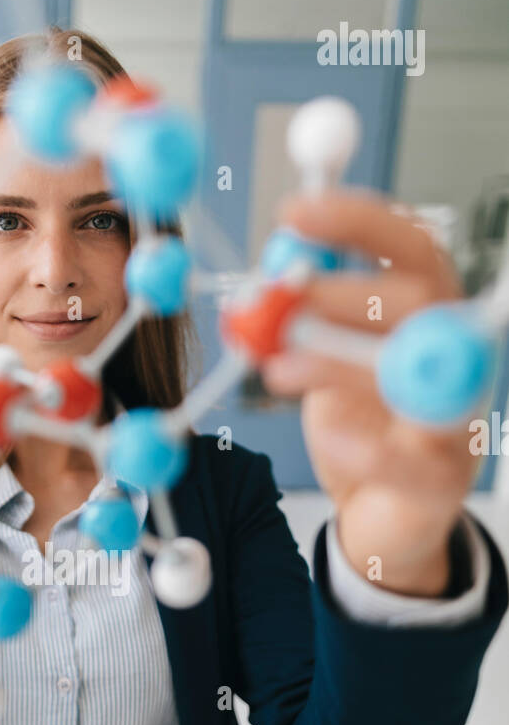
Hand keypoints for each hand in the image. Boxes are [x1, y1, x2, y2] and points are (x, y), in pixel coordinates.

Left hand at [262, 188, 477, 596]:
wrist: (378, 512)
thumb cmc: (358, 426)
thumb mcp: (322, 359)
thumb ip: (301, 318)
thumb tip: (269, 269)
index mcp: (429, 314)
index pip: (410, 246)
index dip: (355, 222)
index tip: (293, 212)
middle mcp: (453, 356)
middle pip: (418, 300)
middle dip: (343, 292)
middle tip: (281, 299)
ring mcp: (455, 418)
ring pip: (413, 375)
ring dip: (337, 363)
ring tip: (276, 369)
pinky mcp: (441, 480)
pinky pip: (410, 460)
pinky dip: (365, 447)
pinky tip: (327, 435)